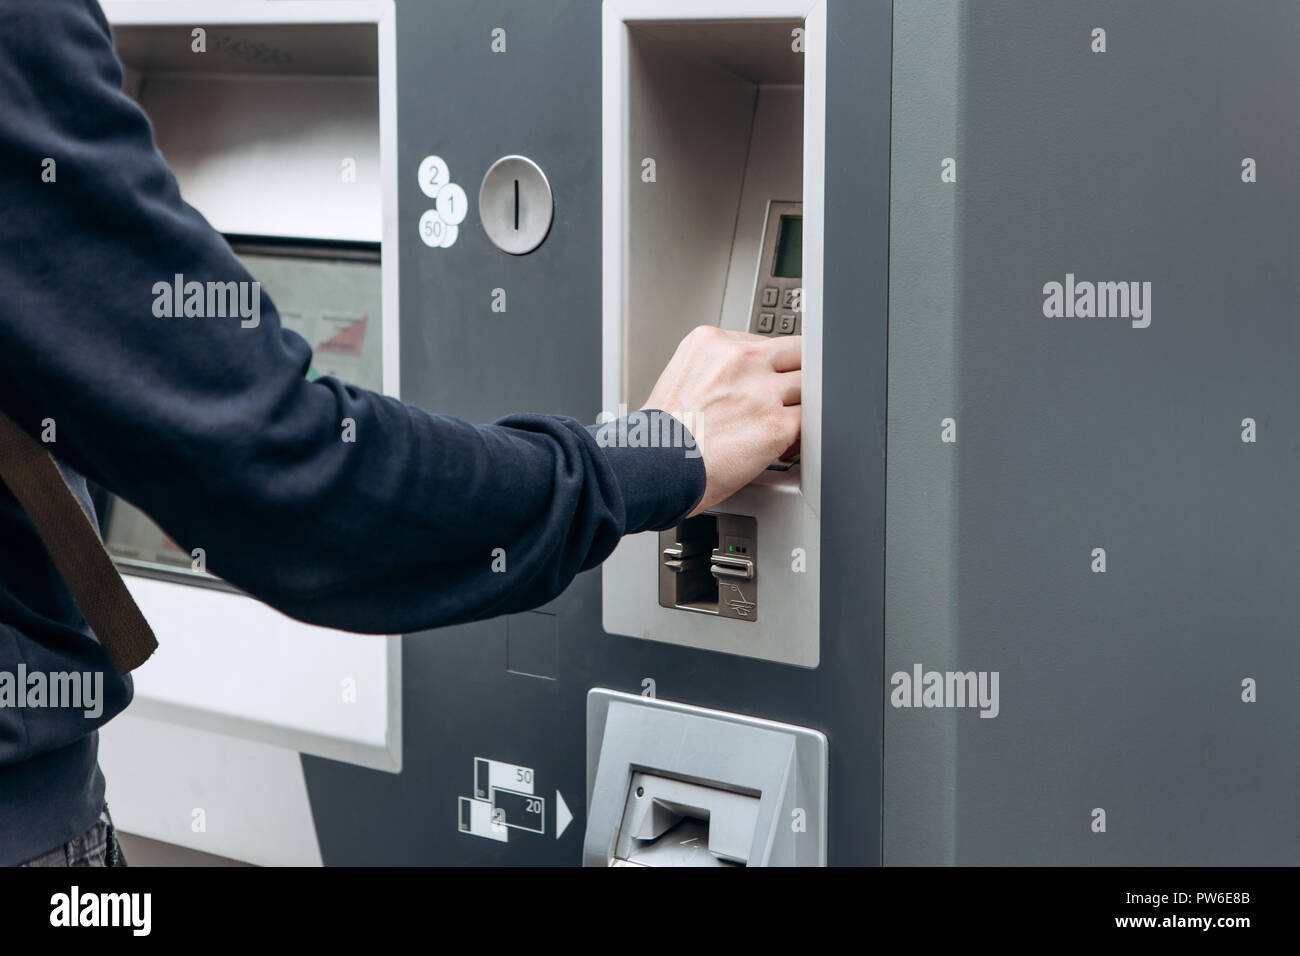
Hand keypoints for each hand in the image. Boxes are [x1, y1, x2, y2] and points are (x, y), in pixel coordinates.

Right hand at [643, 325, 800, 515]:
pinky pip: (810, 420)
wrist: (653, 468)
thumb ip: (717, 366)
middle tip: (787, 395)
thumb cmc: (661, 435)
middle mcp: (739, 359)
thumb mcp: (680, 376)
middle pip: (797, 351)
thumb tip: (745, 375)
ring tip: (783, 421)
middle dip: (795, 373)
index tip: (768, 379)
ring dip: (800, 405)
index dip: (772, 364)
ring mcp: (761, 390)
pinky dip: (802, 433)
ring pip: (809, 384)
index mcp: (712, 342)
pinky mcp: (776, 424)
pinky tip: (786, 443)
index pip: (765, 341)